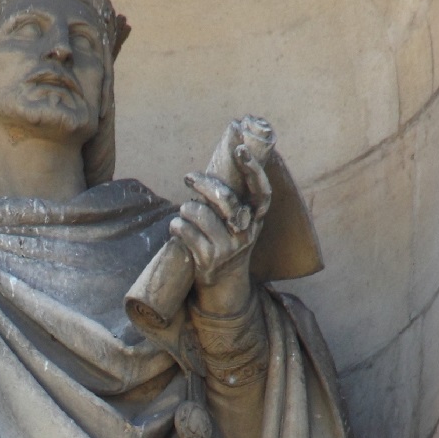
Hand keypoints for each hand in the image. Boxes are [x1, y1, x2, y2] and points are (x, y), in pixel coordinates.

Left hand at [172, 118, 273, 313]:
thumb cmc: (227, 244)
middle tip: (189, 177)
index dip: (254, 169)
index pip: (262, 191)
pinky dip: (176, 227)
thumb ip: (233, 201)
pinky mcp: (209, 260)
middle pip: (224, 199)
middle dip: (202, 183)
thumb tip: (216, 166)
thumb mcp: (239, 224)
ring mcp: (228, 248)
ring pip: (199, 213)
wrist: (224, 288)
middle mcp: (246, 233)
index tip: (240, 149)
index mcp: (256, 220)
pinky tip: (177, 229)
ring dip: (185, 209)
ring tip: (184, 214)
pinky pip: (185, 232)